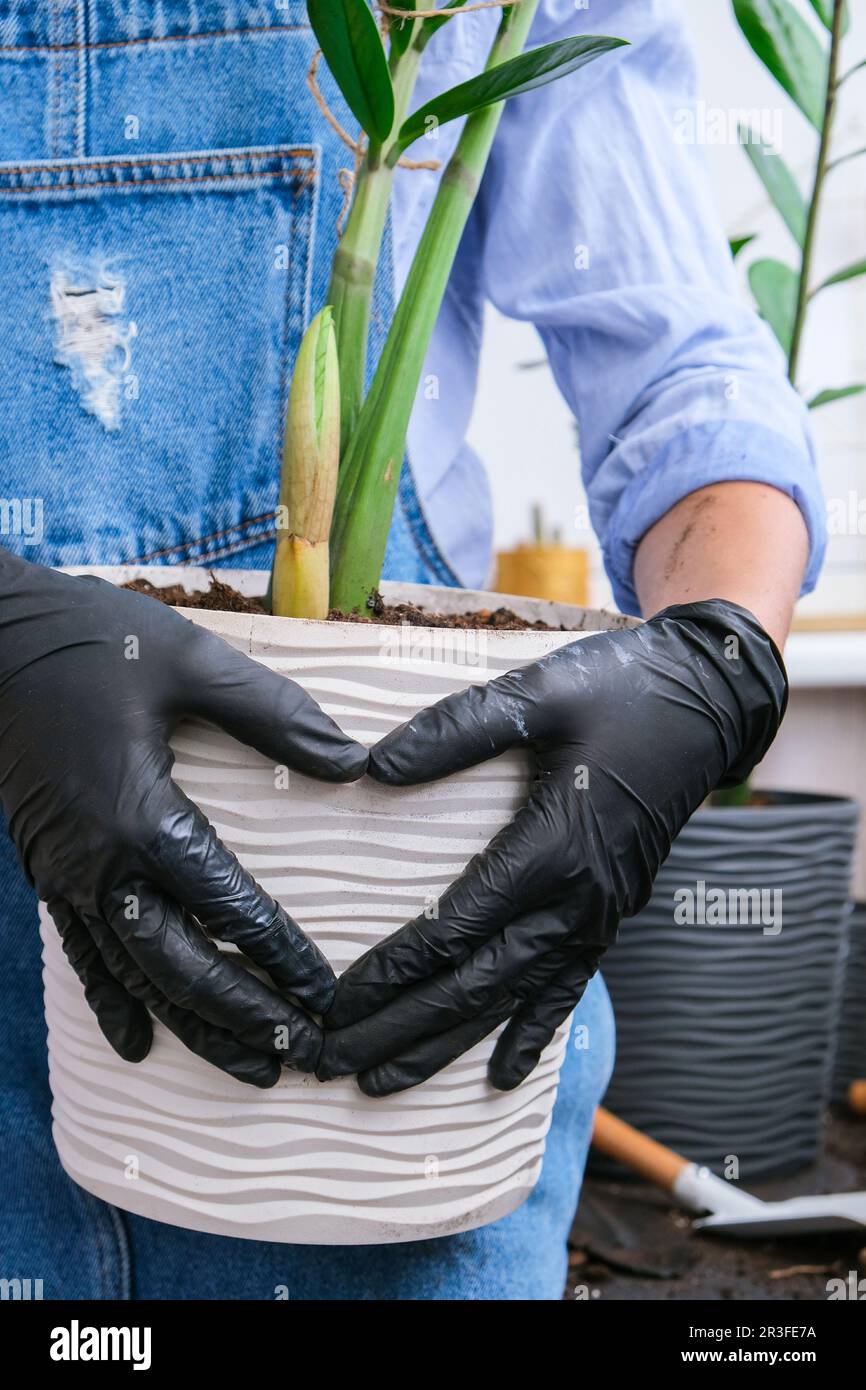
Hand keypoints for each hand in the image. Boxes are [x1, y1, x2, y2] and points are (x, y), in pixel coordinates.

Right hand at [0, 552, 366, 1086]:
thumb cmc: (93, 643)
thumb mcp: (193, 662)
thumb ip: (276, 717)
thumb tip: (357, 763)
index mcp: (142, 816)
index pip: (229, 908)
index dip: (281, 957)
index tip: (327, 995)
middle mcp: (102, 863)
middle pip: (181, 967)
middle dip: (244, 1016)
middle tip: (303, 1053)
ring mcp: (66, 874)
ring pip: (135, 975)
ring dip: (193, 1026)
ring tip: (249, 1068)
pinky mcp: (45, 869)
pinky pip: (82, 954)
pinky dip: (113, 1004)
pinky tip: (138, 1045)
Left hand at [319, 601, 786, 1095]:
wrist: (710, 704)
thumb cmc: (623, 691)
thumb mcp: (540, 693)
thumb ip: (455, 731)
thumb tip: (371, 767)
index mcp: (554, 847)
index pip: (454, 928)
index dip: (392, 972)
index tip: (335, 1005)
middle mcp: (577, 899)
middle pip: (474, 984)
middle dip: (401, 1029)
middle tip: (332, 1065)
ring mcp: (598, 914)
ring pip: (511, 999)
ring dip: (446, 1044)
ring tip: (385, 1084)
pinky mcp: (612, 912)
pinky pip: (567, 988)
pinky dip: (531, 1033)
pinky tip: (501, 1076)